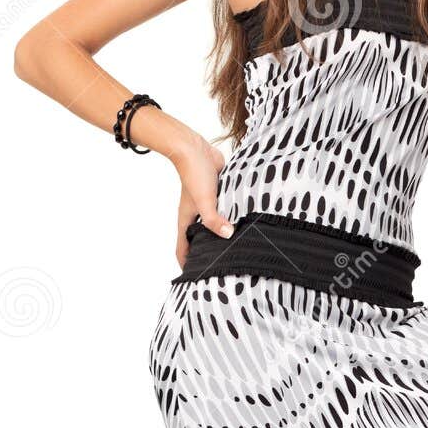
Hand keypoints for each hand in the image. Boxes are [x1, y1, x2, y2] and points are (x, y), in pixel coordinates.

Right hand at [171, 135, 230, 266]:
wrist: (194, 148)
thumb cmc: (194, 174)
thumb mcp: (205, 201)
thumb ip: (214, 220)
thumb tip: (228, 236)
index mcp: (187, 220)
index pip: (183, 248)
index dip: (187, 264)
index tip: (195, 278)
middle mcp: (195, 215)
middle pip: (199, 240)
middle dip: (207, 253)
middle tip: (221, 267)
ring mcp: (207, 205)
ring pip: (213, 226)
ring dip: (222, 235)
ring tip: (236, 249)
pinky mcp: (217, 195)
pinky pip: (224, 211)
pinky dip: (231, 218)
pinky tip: (245, 224)